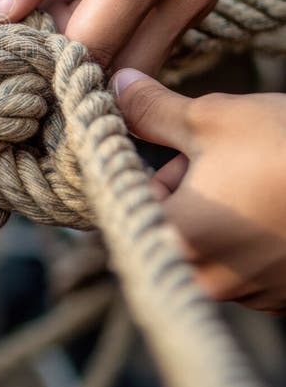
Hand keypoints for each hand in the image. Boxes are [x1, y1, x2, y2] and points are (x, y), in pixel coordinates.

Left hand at [0, 0, 270, 73]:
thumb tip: (3, 13)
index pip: (86, 49)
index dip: (40, 49)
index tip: (10, 26)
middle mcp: (184, 1)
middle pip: (111, 69)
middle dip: (65, 52)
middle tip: (39, 3)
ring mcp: (198, 5)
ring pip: (132, 60)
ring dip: (91, 39)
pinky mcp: (198, 0)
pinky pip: (150, 38)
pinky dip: (115, 25)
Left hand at [114, 70, 285, 313]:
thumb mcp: (211, 118)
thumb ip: (152, 109)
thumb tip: (117, 88)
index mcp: (177, 241)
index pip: (133, 204)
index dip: (152, 168)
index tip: (174, 147)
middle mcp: (207, 281)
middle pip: (171, 225)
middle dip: (187, 187)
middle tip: (223, 158)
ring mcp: (250, 296)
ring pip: (209, 243)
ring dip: (221, 212)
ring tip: (259, 180)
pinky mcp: (283, 298)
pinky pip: (246, 263)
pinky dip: (253, 235)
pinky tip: (278, 204)